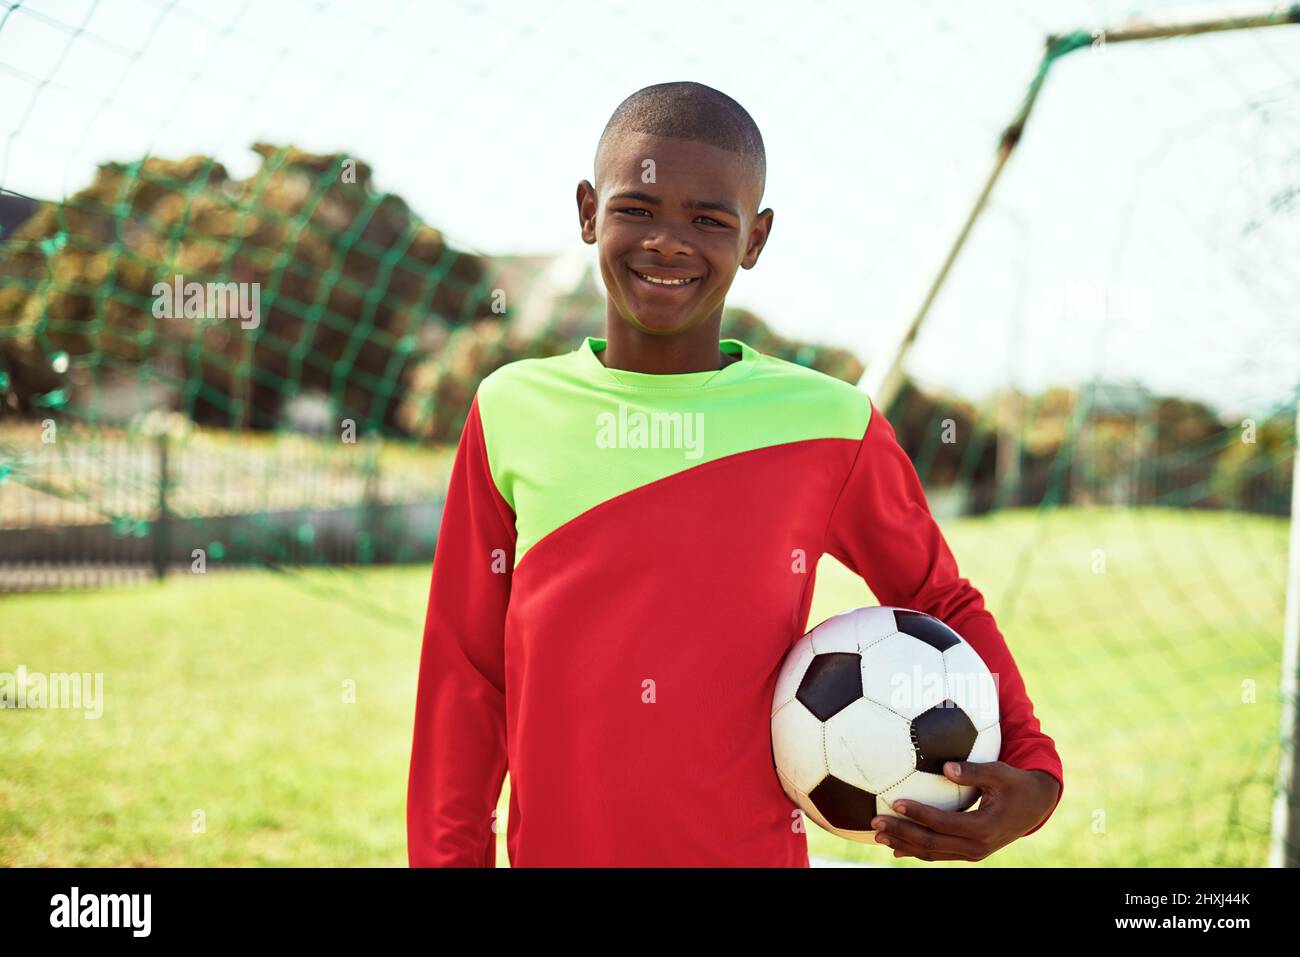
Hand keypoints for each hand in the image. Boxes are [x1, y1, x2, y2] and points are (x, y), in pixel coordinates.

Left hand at [869, 761, 1059, 861]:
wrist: (1035, 807)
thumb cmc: (1015, 784)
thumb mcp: (1000, 772)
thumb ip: (974, 771)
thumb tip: (946, 766)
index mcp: (984, 827)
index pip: (943, 823)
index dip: (919, 814)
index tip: (895, 802)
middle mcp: (977, 846)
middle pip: (932, 843)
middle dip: (901, 834)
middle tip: (875, 823)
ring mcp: (973, 853)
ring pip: (932, 853)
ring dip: (903, 845)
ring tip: (878, 835)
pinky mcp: (969, 852)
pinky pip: (938, 854)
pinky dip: (916, 851)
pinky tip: (895, 847)